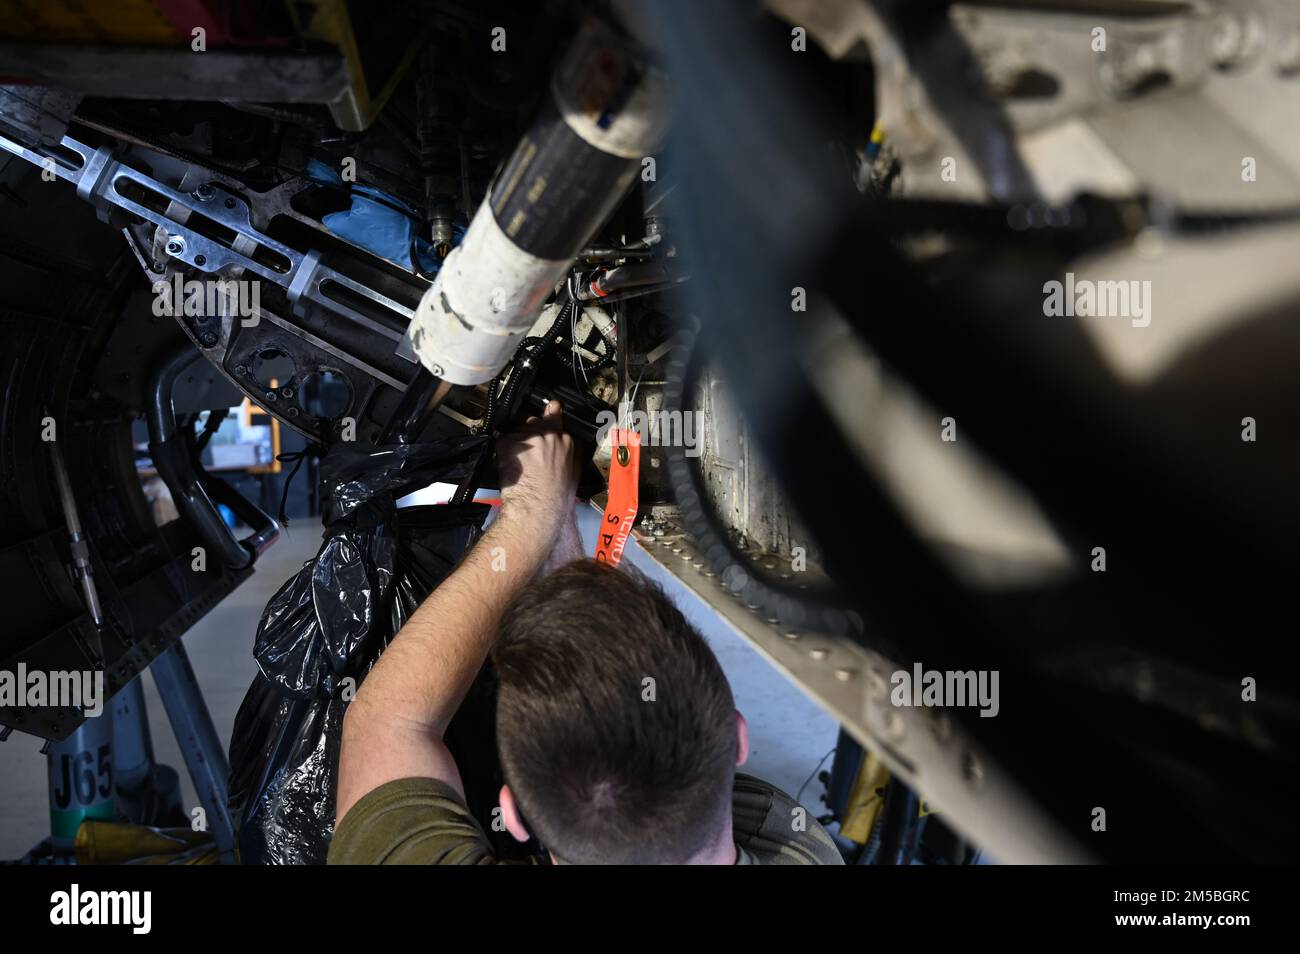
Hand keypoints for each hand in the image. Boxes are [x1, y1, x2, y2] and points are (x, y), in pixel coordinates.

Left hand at [496, 399, 578, 529]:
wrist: (537, 508)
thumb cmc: (556, 499)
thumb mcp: (574, 473)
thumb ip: (570, 452)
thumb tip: (568, 444)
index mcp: (567, 441)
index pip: (555, 417)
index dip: (550, 417)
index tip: (550, 409)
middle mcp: (549, 435)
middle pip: (535, 422)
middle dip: (531, 433)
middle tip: (530, 453)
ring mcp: (529, 437)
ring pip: (519, 431)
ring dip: (518, 443)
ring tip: (521, 464)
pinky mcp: (511, 442)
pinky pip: (504, 440)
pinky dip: (504, 451)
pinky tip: (510, 465)